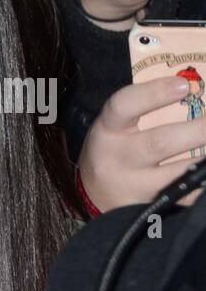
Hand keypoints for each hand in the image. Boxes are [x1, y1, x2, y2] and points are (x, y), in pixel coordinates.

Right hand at [79, 76, 205, 211]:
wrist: (96, 196)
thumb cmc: (115, 150)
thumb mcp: (116, 126)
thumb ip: (144, 109)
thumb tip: (192, 88)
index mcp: (108, 131)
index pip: (124, 106)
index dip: (153, 94)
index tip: (183, 85)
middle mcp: (119, 158)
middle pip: (159, 143)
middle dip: (198, 130)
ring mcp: (135, 185)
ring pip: (179, 174)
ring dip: (205, 161)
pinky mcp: (153, 205)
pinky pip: (188, 196)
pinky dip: (204, 184)